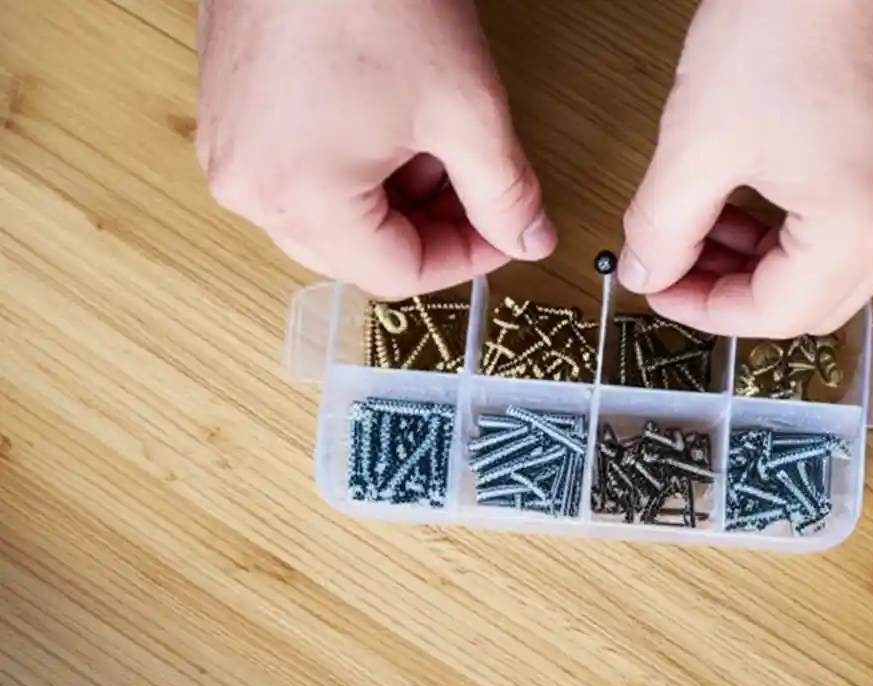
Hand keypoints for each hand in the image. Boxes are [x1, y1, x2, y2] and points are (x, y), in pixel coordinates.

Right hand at [196, 0, 552, 297]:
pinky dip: (354, 163)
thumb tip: (530, 239)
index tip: (507, 230)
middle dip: (430, 227)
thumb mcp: (465, 108)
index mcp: (298, 198)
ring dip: (395, 195)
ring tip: (438, 138)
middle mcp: (247, 186)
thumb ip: (505, 191)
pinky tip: (392, 116)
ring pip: (329, 212)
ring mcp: (228, 147)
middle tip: (480, 189)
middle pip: (358, 250)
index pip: (398, 275)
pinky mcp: (227, 111)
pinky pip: (297, 169)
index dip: (466, 259)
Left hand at [620, 0, 872, 337]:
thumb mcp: (699, 138)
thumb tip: (648, 271)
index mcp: (869, 223)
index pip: (777, 315)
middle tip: (678, 266)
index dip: (706, 311)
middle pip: (813, 300)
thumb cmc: (792, 13)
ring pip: (836, 265)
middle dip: (735, 290)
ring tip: (705, 224)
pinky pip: (862, 223)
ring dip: (765, 259)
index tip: (660, 289)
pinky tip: (753, 197)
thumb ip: (662, 225)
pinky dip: (802, 225)